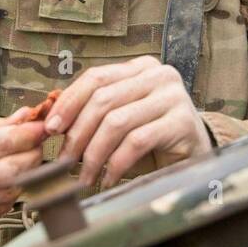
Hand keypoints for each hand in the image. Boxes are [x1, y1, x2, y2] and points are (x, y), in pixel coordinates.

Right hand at [0, 104, 47, 233]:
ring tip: (26, 158)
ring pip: (4, 194)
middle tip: (40, 142)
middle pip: (5, 173)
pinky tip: (6, 179)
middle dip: (32, 155)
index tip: (42, 127)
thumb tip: (22, 119)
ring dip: (25, 175)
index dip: (26, 136)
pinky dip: (9, 193)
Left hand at [45, 55, 212, 188]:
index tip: (51, 127)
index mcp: (141, 67)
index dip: (69, 101)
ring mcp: (173, 96)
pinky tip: (108, 178)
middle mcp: (159, 75)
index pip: (96, 77)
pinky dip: (116, 164)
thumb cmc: (153, 138)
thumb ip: (95, 111)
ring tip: (85, 176)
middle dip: (78, 132)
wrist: (196, 155)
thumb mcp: (123, 117)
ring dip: (94, 153)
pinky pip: (136, 141)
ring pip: (117, 121)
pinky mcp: (182, 122)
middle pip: (103, 99)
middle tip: (65, 159)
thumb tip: (51, 122)